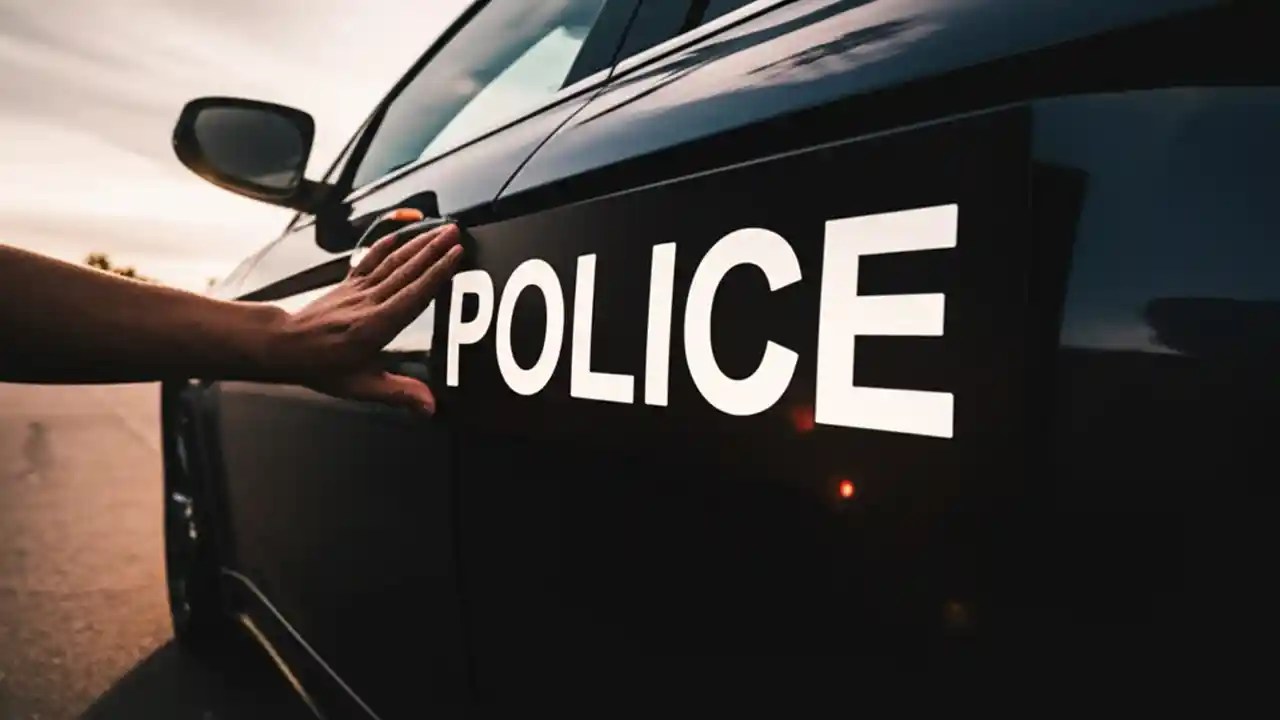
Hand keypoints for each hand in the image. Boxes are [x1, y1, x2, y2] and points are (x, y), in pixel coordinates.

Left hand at [268, 223, 462, 412]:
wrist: (284, 346)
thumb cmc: (320, 366)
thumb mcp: (361, 386)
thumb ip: (398, 393)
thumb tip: (430, 405)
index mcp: (376, 326)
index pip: (414, 294)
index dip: (437, 273)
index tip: (455, 256)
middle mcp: (369, 302)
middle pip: (407, 270)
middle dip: (434, 249)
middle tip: (455, 232)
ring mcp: (358, 290)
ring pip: (393, 261)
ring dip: (418, 243)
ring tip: (439, 230)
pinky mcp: (348, 284)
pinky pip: (370, 259)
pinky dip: (386, 245)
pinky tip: (399, 235)